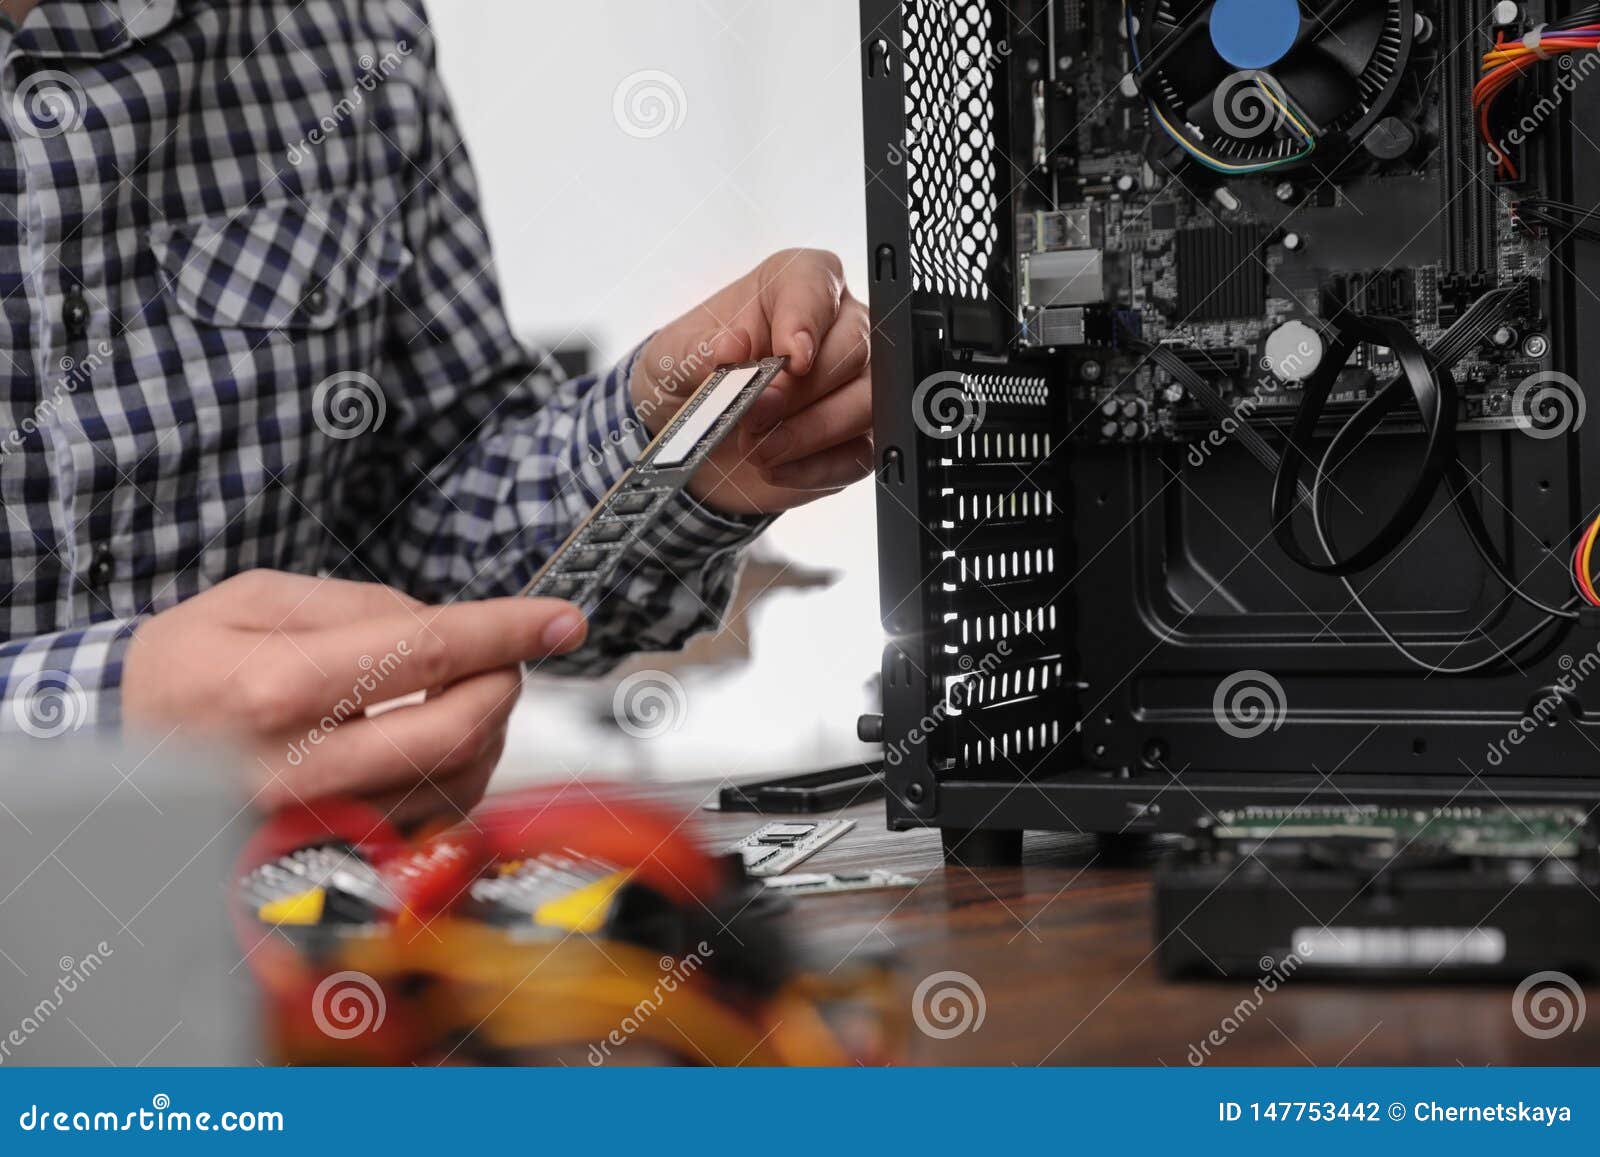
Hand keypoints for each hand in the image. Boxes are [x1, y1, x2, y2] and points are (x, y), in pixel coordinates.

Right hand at [122, 570, 587, 827]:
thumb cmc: (186, 669)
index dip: (507, 629)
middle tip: (510, 652)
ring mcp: (313, 824)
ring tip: (472, 688)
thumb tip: (443, 623)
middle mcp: (294, 768)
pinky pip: (431, 820)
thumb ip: (356, 603)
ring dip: (490, 728)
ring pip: (452, 783)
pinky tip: (449, 736)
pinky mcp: (328, 857)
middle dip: (506, 682)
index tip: (560, 619)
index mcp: (273, 688)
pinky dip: (464, 772)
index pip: (426, 652)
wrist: (119, 750)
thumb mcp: (251, 599)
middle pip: (453, 730)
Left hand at [630, 248, 872, 515]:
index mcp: (794, 284)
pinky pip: (857, 453)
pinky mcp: (856, 436)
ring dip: (810, 432)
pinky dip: (814, 468)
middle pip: (853, 348)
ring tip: (759, 448)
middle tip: (756, 413)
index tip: (789, 357)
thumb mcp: (674, 356)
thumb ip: (699, 349)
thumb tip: (732, 346)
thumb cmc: (694, 373)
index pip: (817, 284)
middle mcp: (837, 326)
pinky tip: (775, 468)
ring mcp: (855, 382)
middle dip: (802, 389)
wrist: (695, 432)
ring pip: (866, 402)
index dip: (807, 321)